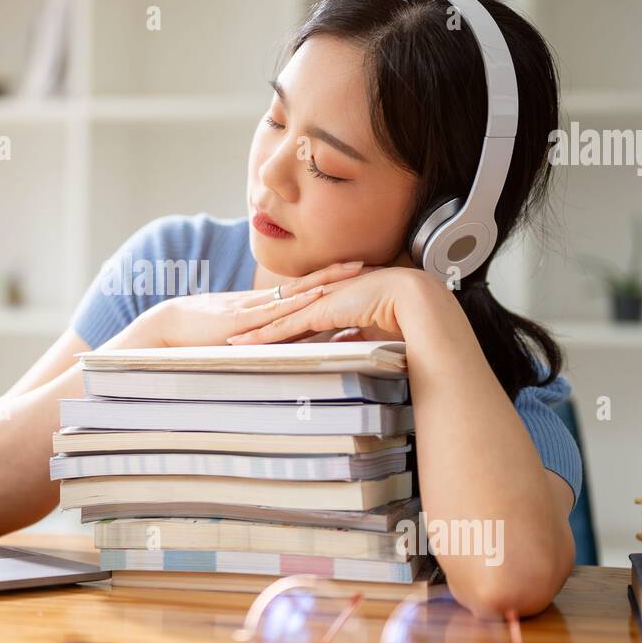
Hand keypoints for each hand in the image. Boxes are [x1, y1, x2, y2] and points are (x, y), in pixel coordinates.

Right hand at [129, 260, 367, 347]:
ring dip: (327, 281)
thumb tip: (275, 349)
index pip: (301, 290)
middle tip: (369, 262)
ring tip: (355, 271)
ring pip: (297, 291)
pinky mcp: (242, 321)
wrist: (165, 327)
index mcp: (260, 306)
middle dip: (338, 274)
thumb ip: (255, 337)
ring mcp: (252, 310)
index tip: (355, 273)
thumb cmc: (195, 334)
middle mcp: (260, 303)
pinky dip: (299, 302)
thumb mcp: (233, 334)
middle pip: (306, 284)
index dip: (328, 280)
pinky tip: (318, 296)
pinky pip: (276, 309)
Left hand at [224, 266, 437, 344]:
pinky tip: (246, 343)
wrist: (412, 299)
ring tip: (229, 341)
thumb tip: (343, 344)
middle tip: (235, 334)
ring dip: (252, 331)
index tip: (264, 333)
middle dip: (257, 324)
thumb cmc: (399, 313)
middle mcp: (321, 298)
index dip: (280, 324)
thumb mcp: (369, 329)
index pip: (299, 314)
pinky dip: (263, 336)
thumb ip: (354, 334)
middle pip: (281, 313)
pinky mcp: (318, 312)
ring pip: (276, 320)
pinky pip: (284, 328)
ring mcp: (317, 303)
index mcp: (333, 300)